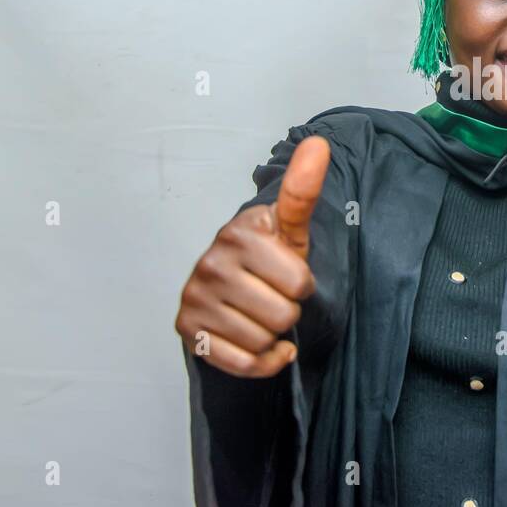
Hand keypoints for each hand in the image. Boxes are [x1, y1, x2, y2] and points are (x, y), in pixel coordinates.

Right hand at [175, 136, 330, 377]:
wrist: (232, 289)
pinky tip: (263, 346)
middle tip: (273, 296)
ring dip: (272, 335)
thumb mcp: (289, 228)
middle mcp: (210, 263)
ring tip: (261, 315)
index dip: (302, 285)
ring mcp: (194, 298)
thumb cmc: (268, 258)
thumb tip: (318, 143)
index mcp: (238, 233)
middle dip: (287, 312)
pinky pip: (242, 364)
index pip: (300, 284)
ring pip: (262, 340)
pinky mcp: (188, 331)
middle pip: (282, 315)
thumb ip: (303, 190)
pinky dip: (262, 363)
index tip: (287, 273)